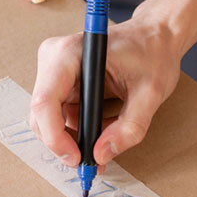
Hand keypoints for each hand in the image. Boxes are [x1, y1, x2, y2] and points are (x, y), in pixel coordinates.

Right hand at [29, 13, 183, 167]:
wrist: (156, 35)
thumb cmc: (153, 52)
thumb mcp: (151, 93)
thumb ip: (129, 128)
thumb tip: (101, 155)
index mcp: (69, 53)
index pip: (45, 102)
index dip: (56, 137)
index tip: (77, 158)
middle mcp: (54, 59)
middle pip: (41, 115)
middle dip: (64, 143)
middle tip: (91, 161)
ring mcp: (54, 71)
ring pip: (49, 119)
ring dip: (75, 137)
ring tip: (106, 138)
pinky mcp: (60, 82)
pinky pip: (59, 116)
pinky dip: (79, 129)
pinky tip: (104, 125)